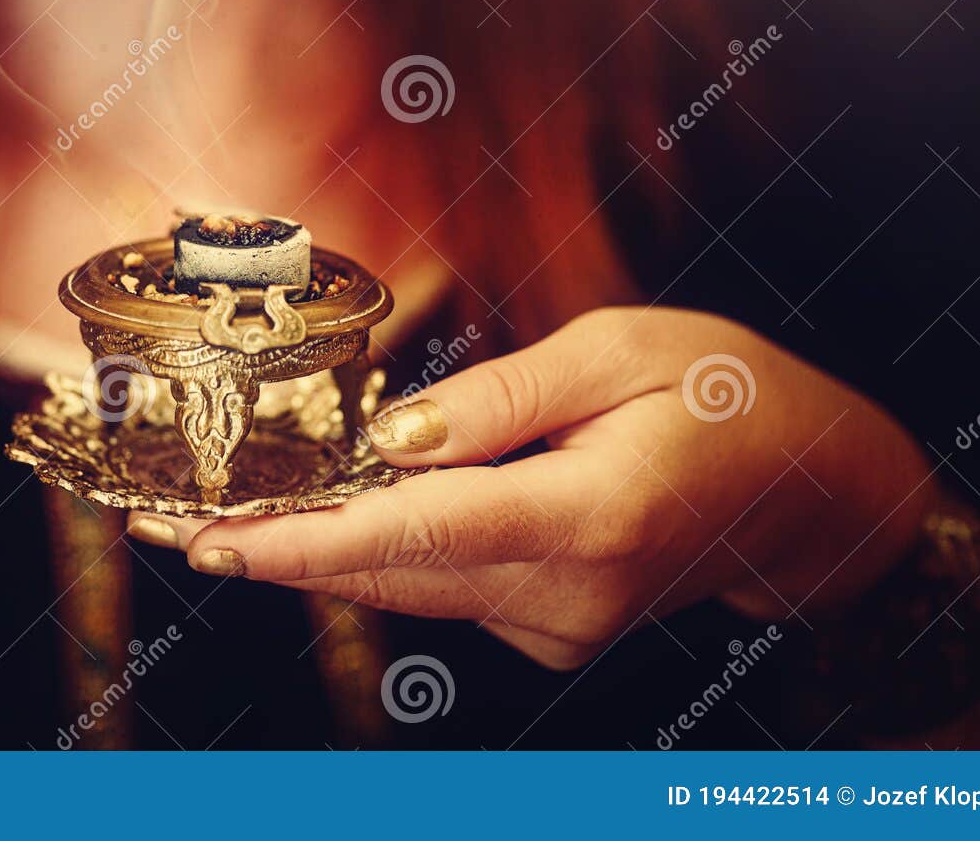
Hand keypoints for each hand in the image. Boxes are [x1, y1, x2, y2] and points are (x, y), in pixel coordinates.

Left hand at [127, 307, 936, 668]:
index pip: (412, 534)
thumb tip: (394, 439)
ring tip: (214, 521)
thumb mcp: (619, 352)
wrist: (816, 492)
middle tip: (163, 522)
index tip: (206, 541)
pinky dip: (380, 552)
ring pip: (405, 586)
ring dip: (310, 554)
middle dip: (271, 548)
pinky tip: (329, 518)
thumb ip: (498, 399)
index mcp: (586, 517)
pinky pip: (442, 586)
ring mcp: (560, 626)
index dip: (298, 543)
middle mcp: (565, 594)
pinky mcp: (553, 627)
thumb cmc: (729, 397)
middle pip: (386, 570)